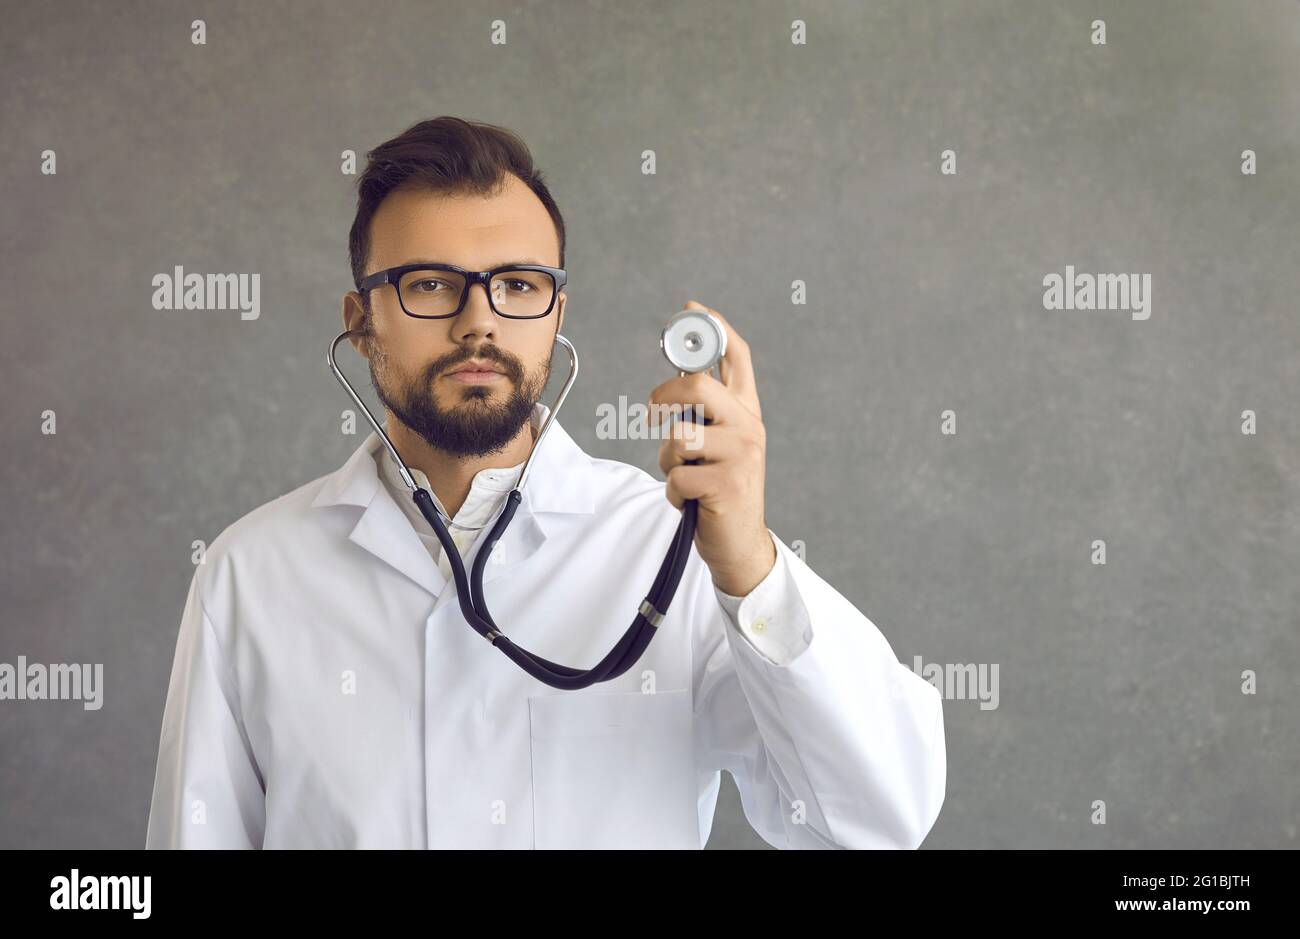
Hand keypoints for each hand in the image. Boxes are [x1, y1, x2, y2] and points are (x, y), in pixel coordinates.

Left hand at [649, 301, 775, 596]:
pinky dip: (673, 491)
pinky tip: (690, 500)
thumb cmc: (721, 489)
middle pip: (697, 387)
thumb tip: (675, 382)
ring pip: (679, 436)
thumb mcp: (718, 444)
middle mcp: (749, 426)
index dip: (714, 327)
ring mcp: (741, 454)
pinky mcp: (728, 484)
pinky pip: (677, 475)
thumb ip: (703, 414)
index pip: (737, 356)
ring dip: (668, 460)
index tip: (691, 308)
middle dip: (664, 398)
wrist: (740, 543)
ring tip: (684, 476)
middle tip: (654, 414)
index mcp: (747, 410)